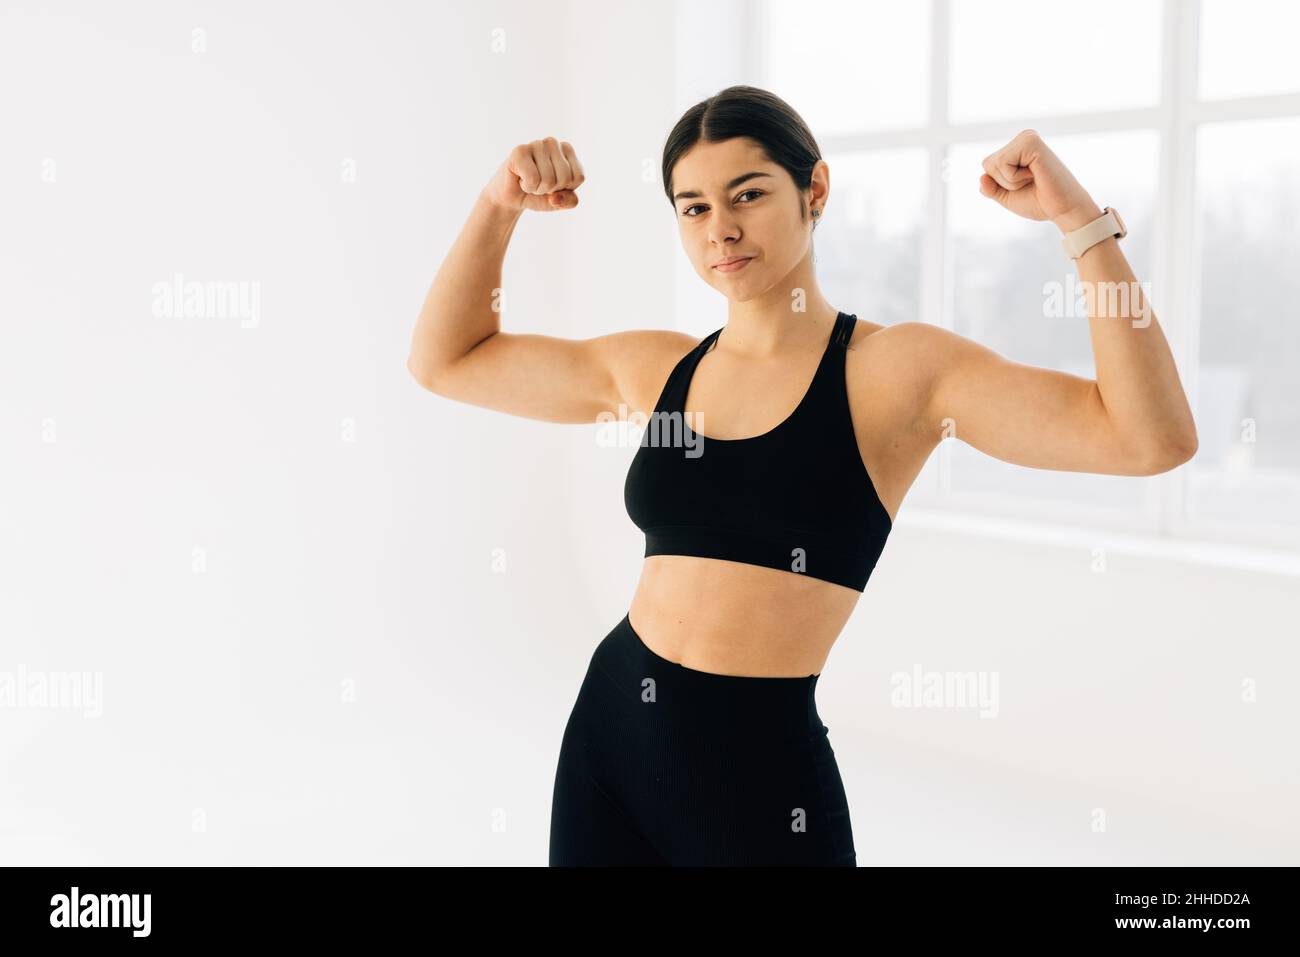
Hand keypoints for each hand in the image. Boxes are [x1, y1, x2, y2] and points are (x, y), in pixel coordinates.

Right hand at [482, 137, 585, 212]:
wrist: (512, 197)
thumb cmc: (538, 194)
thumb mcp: (560, 201)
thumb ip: (570, 201)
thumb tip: (555, 198)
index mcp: (567, 150)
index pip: (579, 176)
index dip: (566, 189)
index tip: (554, 185)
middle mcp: (553, 143)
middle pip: (565, 178)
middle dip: (551, 190)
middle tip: (539, 184)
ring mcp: (536, 144)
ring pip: (549, 180)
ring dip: (538, 189)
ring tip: (529, 181)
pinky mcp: (519, 151)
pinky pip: (533, 180)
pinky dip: (528, 187)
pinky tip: (521, 180)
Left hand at [978, 130, 1100, 231]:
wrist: (1063, 209)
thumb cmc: (1039, 202)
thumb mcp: (1007, 196)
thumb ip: (990, 188)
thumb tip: (981, 177)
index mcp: (1018, 148)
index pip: (987, 166)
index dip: (1000, 184)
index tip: (1024, 185)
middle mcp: (1023, 138)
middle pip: (988, 164)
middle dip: (1004, 182)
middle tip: (1030, 183)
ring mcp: (1027, 138)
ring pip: (993, 164)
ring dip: (1010, 181)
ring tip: (1034, 178)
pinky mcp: (1031, 142)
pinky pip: (1003, 164)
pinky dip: (1014, 178)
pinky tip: (1035, 174)